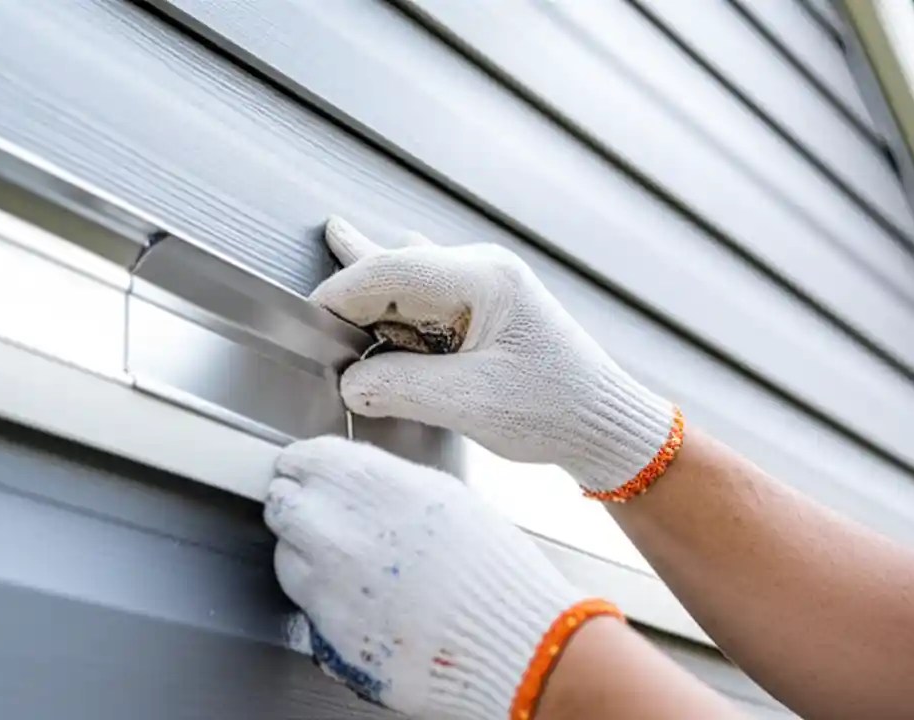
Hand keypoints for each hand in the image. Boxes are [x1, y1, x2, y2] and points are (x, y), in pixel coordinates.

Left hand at [266, 436, 604, 718]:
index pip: (302, 460)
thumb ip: (383, 482)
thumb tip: (347, 477)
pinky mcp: (329, 636)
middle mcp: (339, 532)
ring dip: (307, 556)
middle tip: (324, 518)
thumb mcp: (444, 496)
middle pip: (281, 504)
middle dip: (300, 507)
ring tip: (355, 567)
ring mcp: (329, 588)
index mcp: (371, 486)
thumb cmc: (495, 573)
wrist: (519, 648)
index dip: (306, 467)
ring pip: (287, 557)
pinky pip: (306, 608)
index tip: (309, 474)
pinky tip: (364, 602)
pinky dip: (325, 603)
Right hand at [313, 217, 679, 496]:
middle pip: (396, 269)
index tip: (309, 317)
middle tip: (311, 290)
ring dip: (375, 291)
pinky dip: (395, 304)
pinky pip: (426, 298)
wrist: (604, 425)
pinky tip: (378, 278)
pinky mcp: (483, 310)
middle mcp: (484, 271)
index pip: (393, 271)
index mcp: (486, 280)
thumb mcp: (472, 404)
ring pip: (409, 280)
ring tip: (338, 237)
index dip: (343, 292)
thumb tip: (350, 381)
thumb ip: (402, 387)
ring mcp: (485, 287)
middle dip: (355, 288)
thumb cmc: (556, 410)